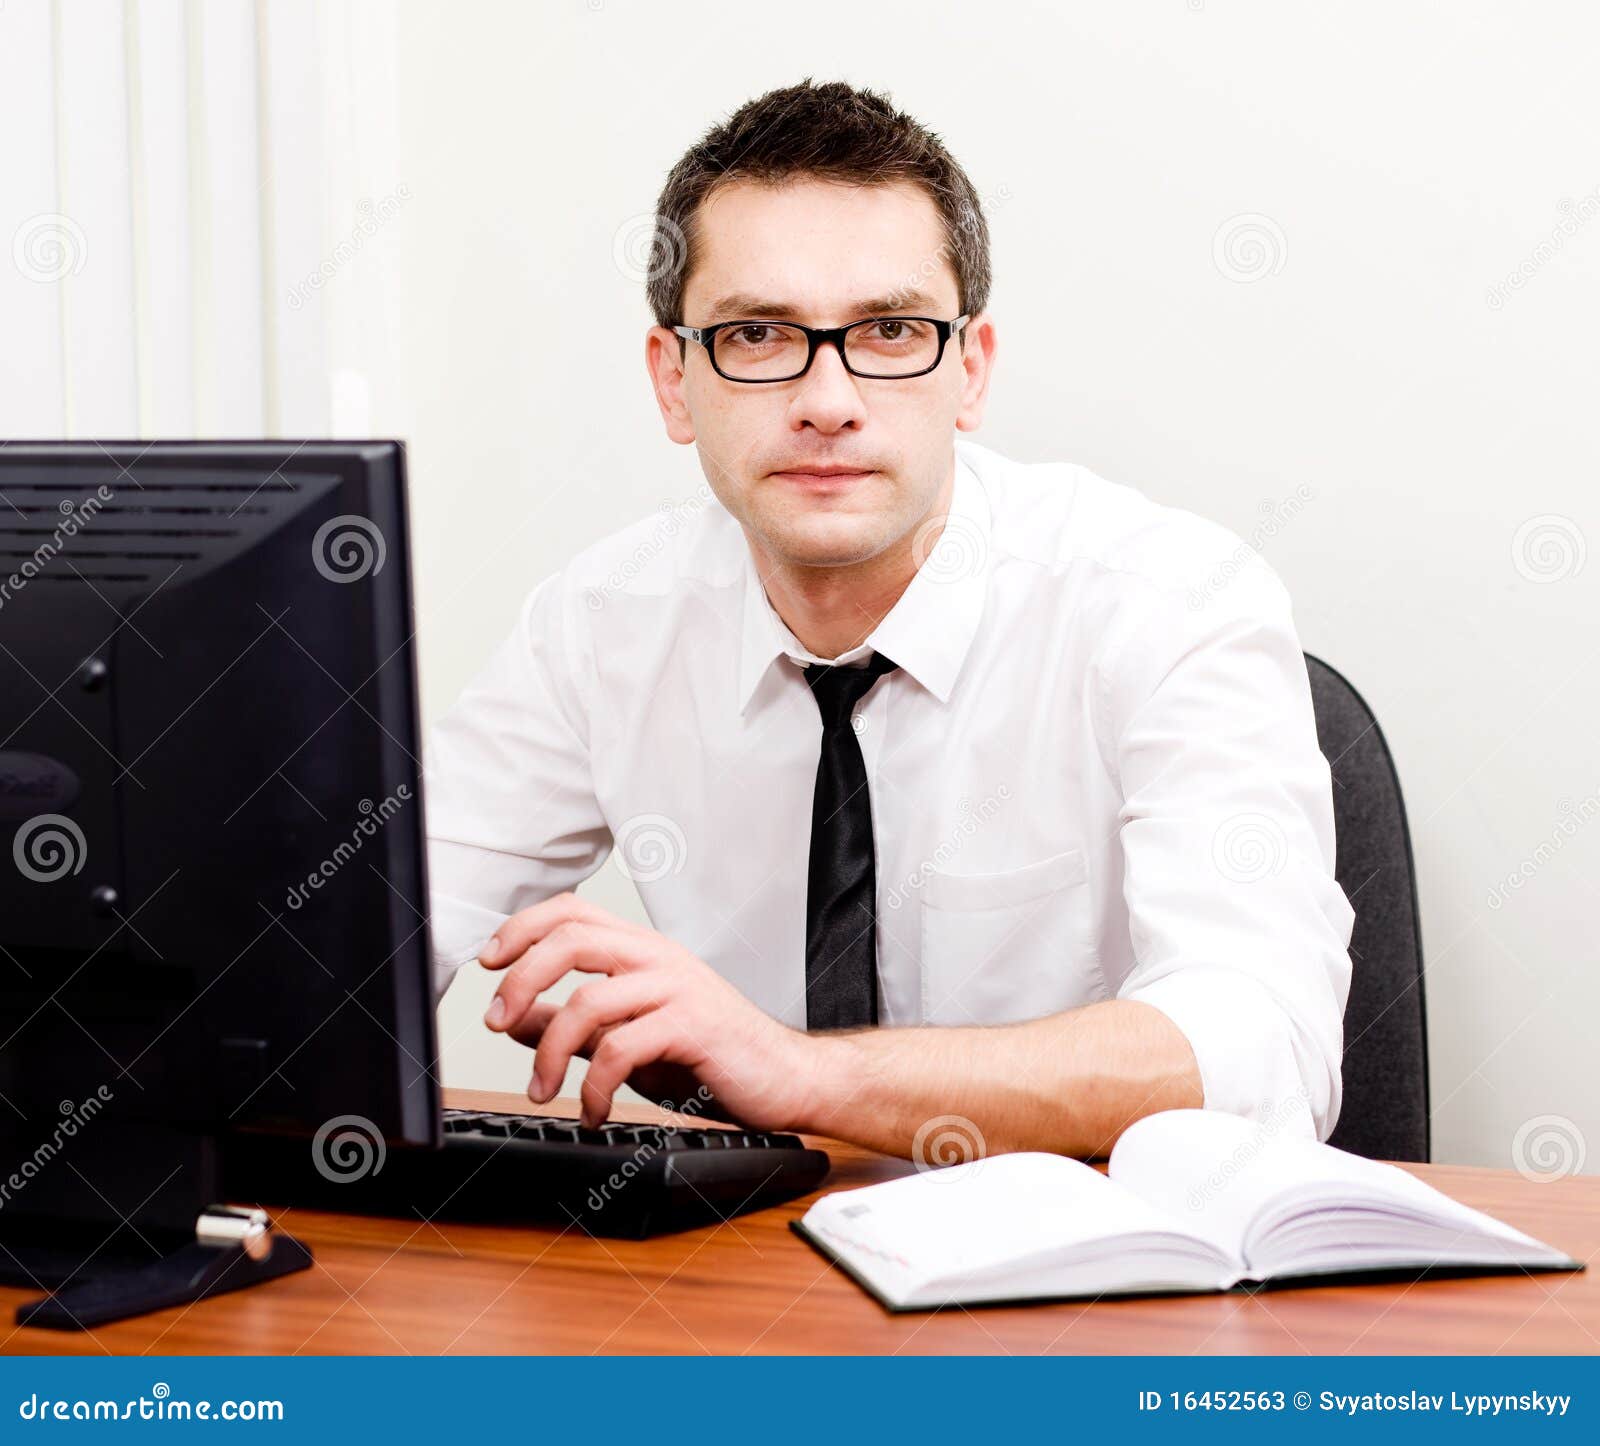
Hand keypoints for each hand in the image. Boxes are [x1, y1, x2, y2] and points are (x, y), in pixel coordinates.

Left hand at [477, 893, 826, 1129]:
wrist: (786, 1079)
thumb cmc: (714, 1055)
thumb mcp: (631, 1037)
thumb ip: (576, 1026)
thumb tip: (519, 1018)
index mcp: (643, 951)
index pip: (573, 911)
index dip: (523, 929)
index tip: (489, 963)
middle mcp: (659, 957)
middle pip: (571, 939)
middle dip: (521, 980)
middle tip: (496, 1021)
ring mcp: (678, 987)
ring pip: (588, 1000)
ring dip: (550, 1053)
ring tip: (543, 1090)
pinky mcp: (693, 1025)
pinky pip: (622, 1049)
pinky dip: (593, 1087)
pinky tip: (592, 1109)